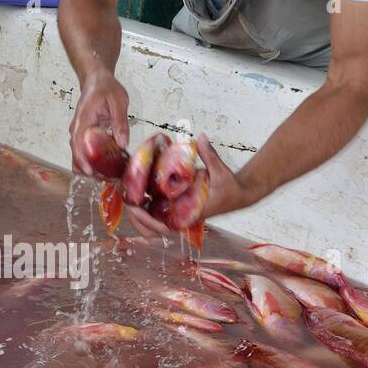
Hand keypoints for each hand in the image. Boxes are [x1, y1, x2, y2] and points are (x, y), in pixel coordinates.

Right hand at [69, 74, 129, 175]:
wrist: (96, 80)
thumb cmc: (106, 88)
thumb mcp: (119, 101)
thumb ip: (120, 122)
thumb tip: (122, 143)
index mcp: (83, 118)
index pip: (77, 142)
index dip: (82, 158)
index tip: (90, 171)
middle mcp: (77, 128)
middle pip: (76, 153)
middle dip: (86, 168)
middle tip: (104, 179)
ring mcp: (78, 133)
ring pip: (78, 155)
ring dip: (88, 167)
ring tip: (106, 177)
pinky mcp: (84, 136)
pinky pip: (84, 152)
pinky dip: (91, 161)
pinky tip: (104, 168)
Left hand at [124, 132, 256, 239]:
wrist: (239, 193)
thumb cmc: (231, 187)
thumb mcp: (221, 171)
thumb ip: (210, 155)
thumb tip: (200, 137)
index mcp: (190, 215)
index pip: (162, 227)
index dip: (145, 221)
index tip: (134, 207)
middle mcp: (182, 218)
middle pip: (153, 230)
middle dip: (137, 220)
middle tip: (127, 201)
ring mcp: (180, 215)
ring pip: (154, 225)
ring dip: (140, 215)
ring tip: (130, 197)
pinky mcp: (180, 209)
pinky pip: (159, 214)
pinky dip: (147, 208)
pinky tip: (140, 193)